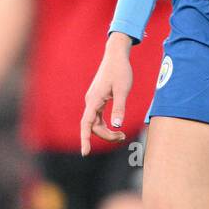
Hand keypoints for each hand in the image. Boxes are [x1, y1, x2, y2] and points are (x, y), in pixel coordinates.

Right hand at [80, 33, 133, 154]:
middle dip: (106, 136)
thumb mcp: (122, 90)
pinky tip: (116, 127)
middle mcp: (91, 101)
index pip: (86, 124)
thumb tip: (117, 125)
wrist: (116, 55)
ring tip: (122, 135)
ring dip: (107, 131)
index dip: (85, 139)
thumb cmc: (120, 71)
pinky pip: (98, 117)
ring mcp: (93, 100)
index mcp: (94, 100)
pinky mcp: (98, 99)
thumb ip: (119, 108)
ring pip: (96, 123)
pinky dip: (106, 125)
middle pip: (93, 126)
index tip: (85, 153)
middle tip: (123, 137)